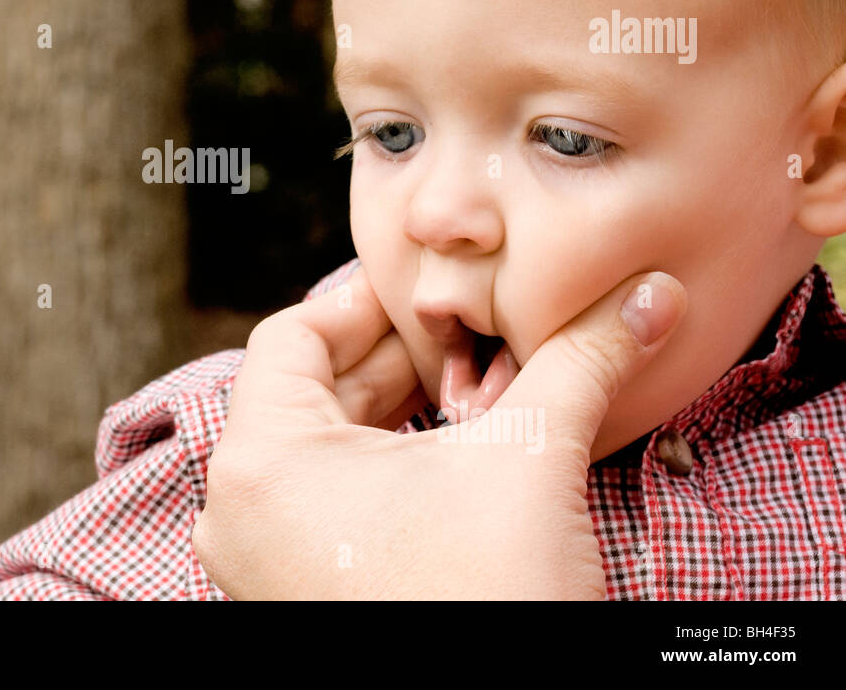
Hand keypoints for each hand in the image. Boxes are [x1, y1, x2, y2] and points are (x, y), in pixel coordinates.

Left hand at [191, 265, 685, 598]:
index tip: (432, 290)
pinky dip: (384, 470)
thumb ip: (581, 361)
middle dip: (398, 359)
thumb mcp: (529, 461)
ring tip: (471, 392)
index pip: (295, 334)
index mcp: (261, 459)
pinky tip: (451, 459)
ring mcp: (264, 562)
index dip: (369, 300)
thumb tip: (649, 296)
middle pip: (311, 392)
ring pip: (323, 451)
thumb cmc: (482, 600)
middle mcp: (241, 511)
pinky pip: (327, 506)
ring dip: (396, 413)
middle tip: (468, 336)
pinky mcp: (298, 598)